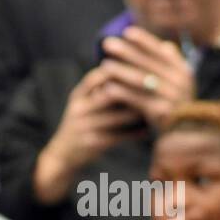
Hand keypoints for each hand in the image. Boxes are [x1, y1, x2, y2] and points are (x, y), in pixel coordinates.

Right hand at [39, 66, 145, 186]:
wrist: (63, 154)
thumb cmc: (81, 123)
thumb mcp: (83, 103)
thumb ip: (100, 87)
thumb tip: (127, 67)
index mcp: (78, 95)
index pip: (97, 76)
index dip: (118, 70)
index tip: (141, 65)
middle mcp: (79, 109)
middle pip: (108, 94)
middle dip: (133, 90)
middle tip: (156, 86)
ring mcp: (85, 127)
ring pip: (117, 117)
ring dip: (137, 113)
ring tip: (156, 109)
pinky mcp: (92, 143)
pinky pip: (118, 136)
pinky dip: (134, 133)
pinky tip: (148, 130)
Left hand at [99, 27, 194, 130]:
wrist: (182, 138)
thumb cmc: (175, 108)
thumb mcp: (177, 86)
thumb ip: (170, 65)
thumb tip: (165, 44)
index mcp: (184, 71)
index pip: (162, 51)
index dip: (144, 40)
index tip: (127, 31)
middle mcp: (181, 81)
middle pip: (149, 63)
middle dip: (126, 52)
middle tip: (106, 43)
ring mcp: (173, 97)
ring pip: (142, 80)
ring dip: (121, 71)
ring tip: (103, 65)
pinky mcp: (161, 113)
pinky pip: (137, 100)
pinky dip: (121, 93)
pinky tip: (106, 88)